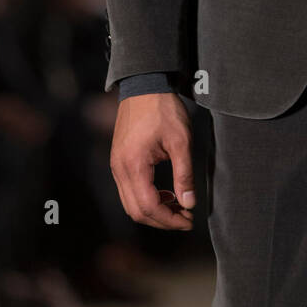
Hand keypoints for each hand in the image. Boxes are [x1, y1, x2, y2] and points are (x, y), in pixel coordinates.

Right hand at [110, 93, 195, 230]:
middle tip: (185, 218)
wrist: (144, 85)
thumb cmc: (163, 109)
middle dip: (162, 220)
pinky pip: (129, 190)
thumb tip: (189, 203)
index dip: (169, 220)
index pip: (148, 207)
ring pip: (131, 203)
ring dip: (154, 210)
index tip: (189, 220)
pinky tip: (166, 193)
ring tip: (179, 206)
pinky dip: (147, 198)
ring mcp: (116, 165)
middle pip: (136, 211)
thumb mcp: (181, 141)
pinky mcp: (119, 161)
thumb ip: (184, 174)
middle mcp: (119, 169)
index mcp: (133, 165)